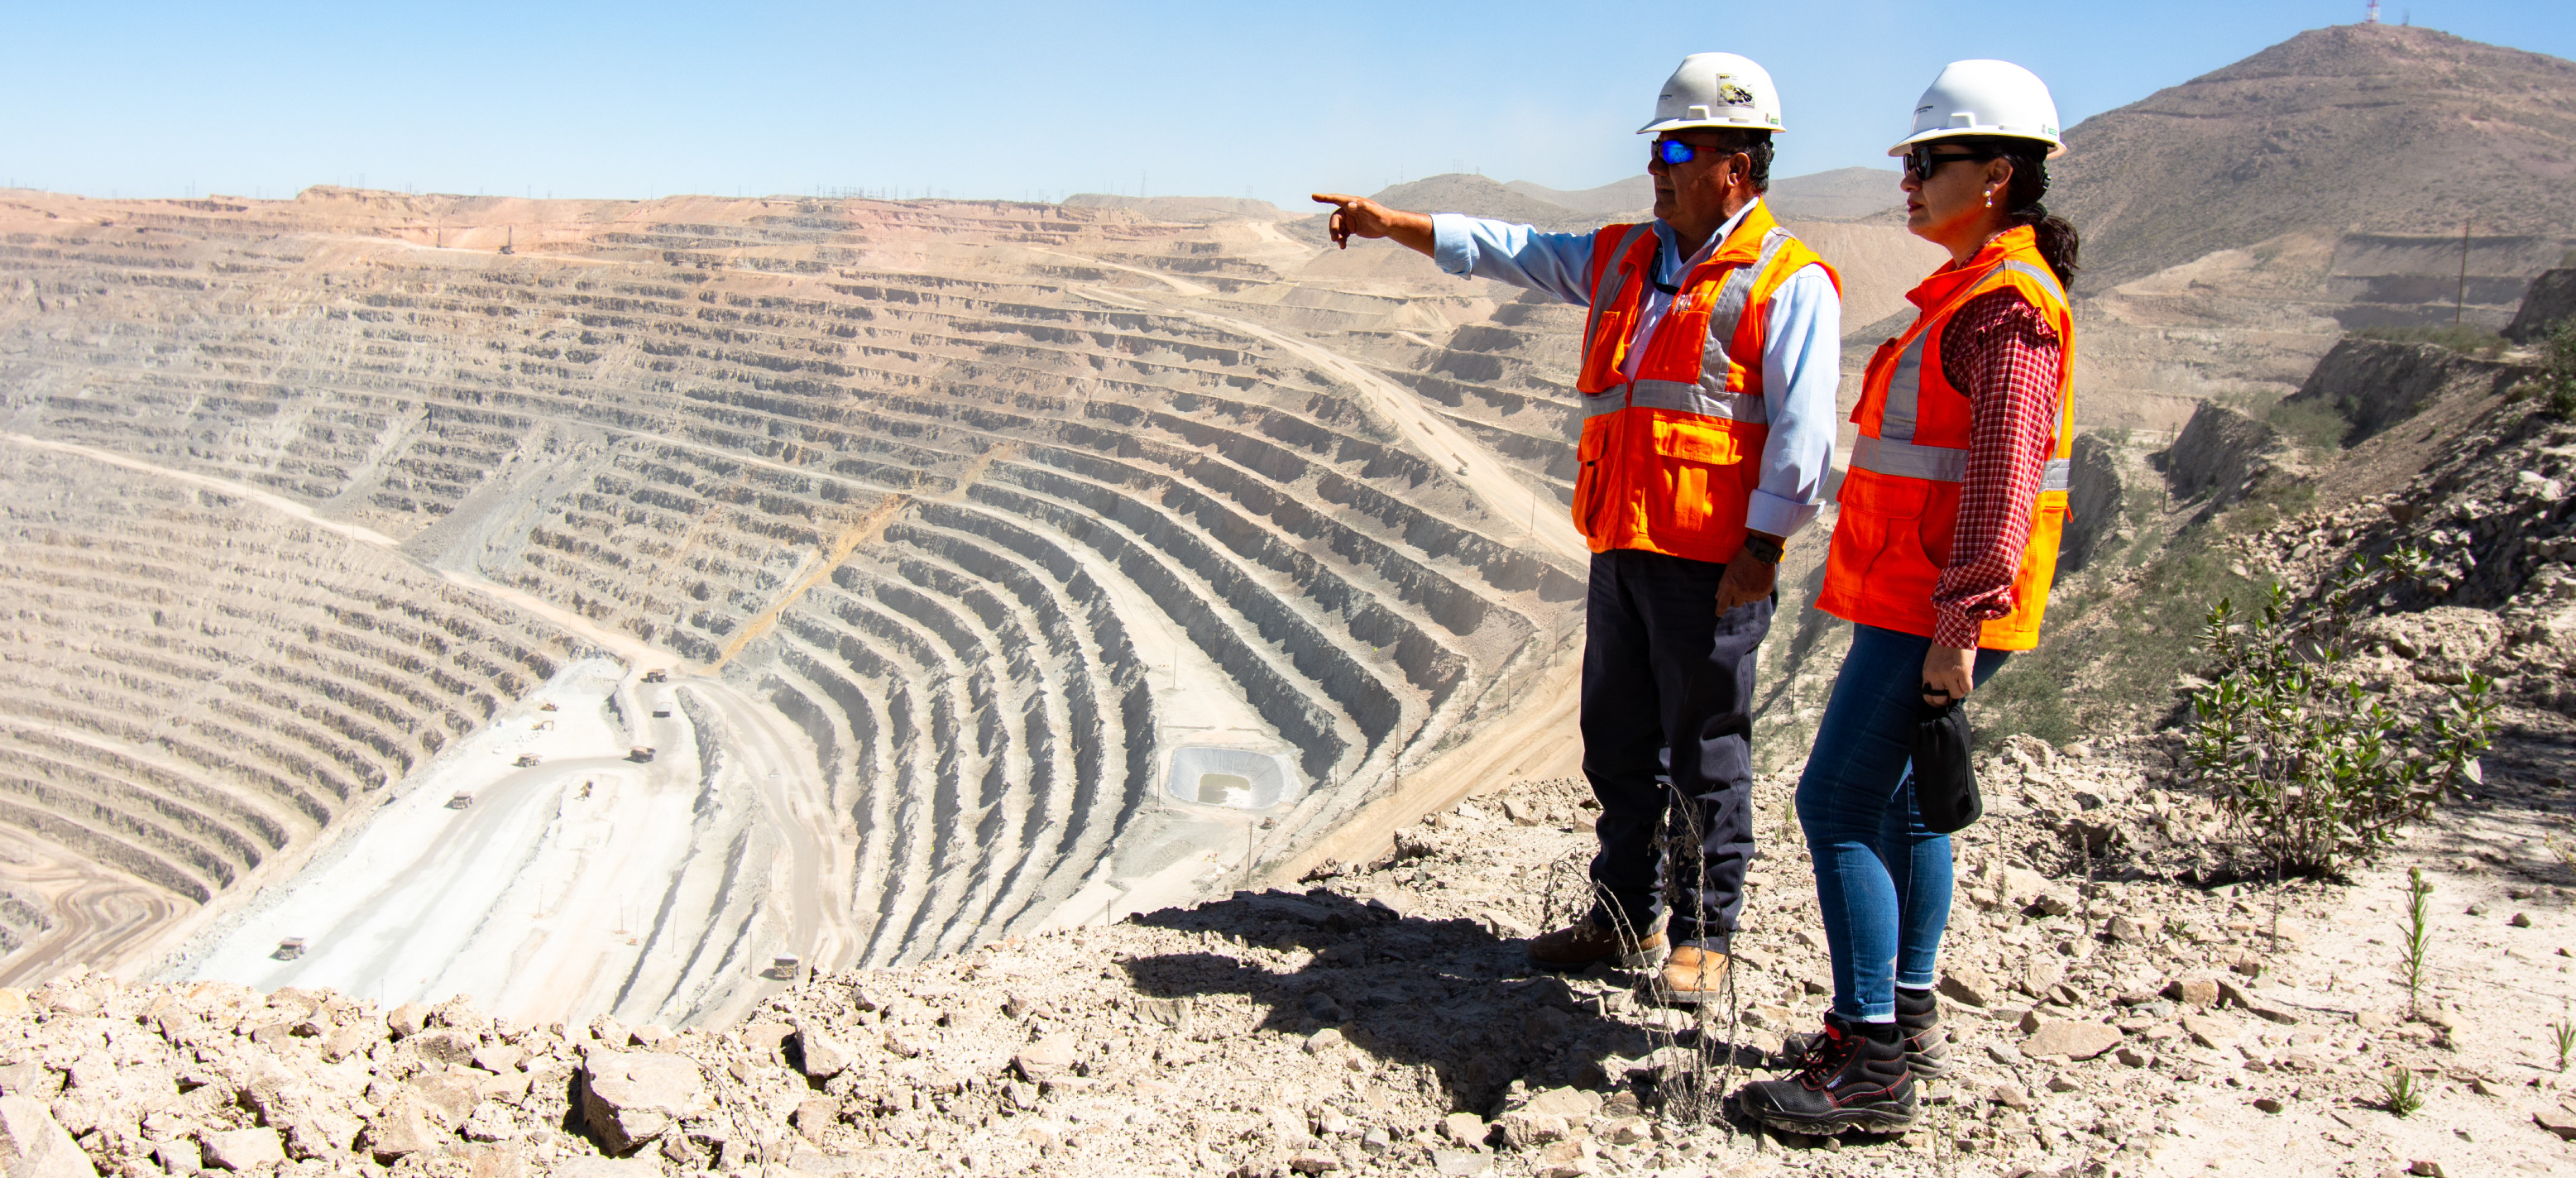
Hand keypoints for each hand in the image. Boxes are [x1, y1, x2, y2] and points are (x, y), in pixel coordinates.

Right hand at [1311, 193, 1434, 255]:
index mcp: (1353, 202)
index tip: (1313, 196)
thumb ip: (1362, 207)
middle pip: (1335, 218)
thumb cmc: (1383, 216)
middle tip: (1336, 238)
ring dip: (1337, 235)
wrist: (1389, 226)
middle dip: (1334, 228)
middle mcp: (1349, 209)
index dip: (1324, 198)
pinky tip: (1343, 246)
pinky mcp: (1352, 227)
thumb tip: (1349, 205)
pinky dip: (1341, 239)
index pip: (1336, 199)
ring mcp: (1350, 219)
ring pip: (1337, 227)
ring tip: (1342, 244)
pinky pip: (1342, 233)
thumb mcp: (1374, 211)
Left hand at [1715, 556, 1774, 613]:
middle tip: (1739, 586)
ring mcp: (1754, 592)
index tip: (1719, 614)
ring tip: (1749, 582)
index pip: (1723, 605)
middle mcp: (1742, 592)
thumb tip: (1718, 599)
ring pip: (1748, 601)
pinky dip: (1757, 593)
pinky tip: (1757, 583)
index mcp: (1730, 587)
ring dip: (1747, 595)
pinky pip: (1759, 599)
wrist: (1759, 554)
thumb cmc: (1740, 562)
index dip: (1720, 610)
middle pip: (1736, 604)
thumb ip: (1722, 587)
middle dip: (1736, 598)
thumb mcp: (1727, 572)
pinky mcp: (1764, 591)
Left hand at [1921, 644, 1973, 706]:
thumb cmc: (1944, 645)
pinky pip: (1967, 688)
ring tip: (1962, 680)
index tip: (1942, 702)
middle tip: (1953, 693)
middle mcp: (1937, 676)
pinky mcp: (1963, 672)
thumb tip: (1940, 690)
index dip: (1936, 702)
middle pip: (1941, 699)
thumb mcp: (1932, 661)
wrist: (1954, 631)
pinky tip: (1967, 676)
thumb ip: (1934, 675)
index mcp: (1928, 673)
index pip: (1928, 696)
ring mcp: (1949, 674)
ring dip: (1961, 690)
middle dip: (1948, 699)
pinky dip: (1969, 685)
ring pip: (1957, 695)